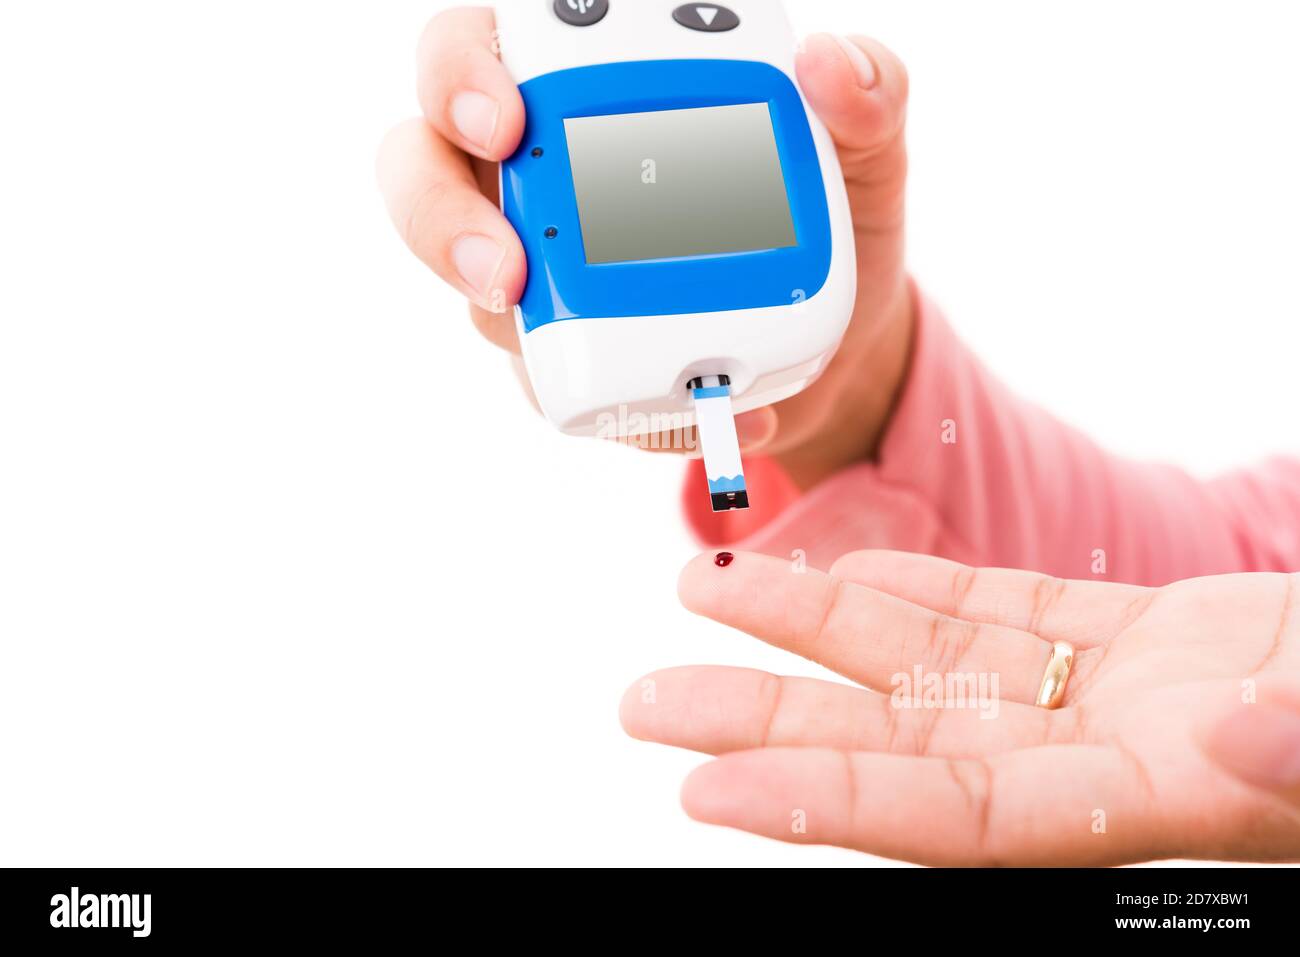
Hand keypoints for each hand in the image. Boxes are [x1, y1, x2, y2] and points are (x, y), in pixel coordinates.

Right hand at [376, 9, 915, 487]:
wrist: (833, 338)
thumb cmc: (828, 215)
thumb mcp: (863, 153)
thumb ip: (864, 97)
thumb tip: (831, 62)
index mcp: (588, 84)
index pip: (480, 50)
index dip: (461, 72)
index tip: (506, 118)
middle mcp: (541, 168)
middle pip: (424, 167)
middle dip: (437, 214)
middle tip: (501, 268)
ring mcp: (538, 266)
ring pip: (474, 289)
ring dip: (523, 334)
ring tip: (637, 363)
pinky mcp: (561, 352)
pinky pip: (557, 385)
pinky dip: (624, 410)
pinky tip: (697, 412)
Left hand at [621, 550, 1299, 864]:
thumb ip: (1299, 754)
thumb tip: (1223, 743)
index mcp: (1149, 811)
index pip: (959, 820)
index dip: (833, 806)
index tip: (711, 789)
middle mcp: (1099, 764)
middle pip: (901, 746)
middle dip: (770, 724)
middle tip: (643, 705)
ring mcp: (1102, 699)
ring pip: (924, 666)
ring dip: (809, 634)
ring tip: (699, 598)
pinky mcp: (1121, 643)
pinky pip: (988, 615)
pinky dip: (902, 590)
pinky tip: (819, 574)